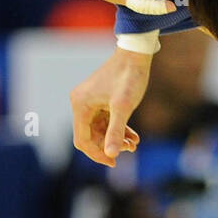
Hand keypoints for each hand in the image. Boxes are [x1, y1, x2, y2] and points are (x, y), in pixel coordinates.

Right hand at [68, 47, 149, 164]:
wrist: (136, 54)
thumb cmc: (129, 77)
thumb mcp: (123, 107)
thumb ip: (116, 131)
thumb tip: (111, 154)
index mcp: (80, 105)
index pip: (82, 140)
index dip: (97, 154)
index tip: (114, 163)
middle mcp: (81, 103)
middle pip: (91, 136)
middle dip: (109, 145)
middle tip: (129, 149)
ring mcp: (91, 101)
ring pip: (100, 129)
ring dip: (115, 138)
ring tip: (133, 144)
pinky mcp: (101, 100)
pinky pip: (106, 120)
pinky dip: (118, 129)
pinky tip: (133, 137)